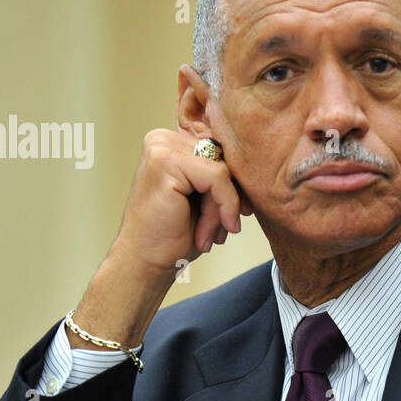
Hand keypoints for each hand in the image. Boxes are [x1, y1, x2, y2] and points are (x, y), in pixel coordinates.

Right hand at [111, 129, 250, 273]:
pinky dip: (222, 207)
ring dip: (223, 208)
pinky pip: (218, 177)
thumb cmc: (174, 233)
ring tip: (208, 234)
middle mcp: (163, 138)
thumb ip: (220, 174)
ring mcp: (161, 146)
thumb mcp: (205, 198)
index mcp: (170, 142)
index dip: (233, 186)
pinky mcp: (166, 161)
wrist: (146, 262)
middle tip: (217, 231)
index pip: (221, 152)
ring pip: (223, 170)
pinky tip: (207, 232)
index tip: (234, 216)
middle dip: (228, 199)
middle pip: (224, 159)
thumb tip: (254, 163)